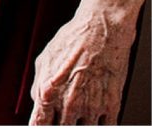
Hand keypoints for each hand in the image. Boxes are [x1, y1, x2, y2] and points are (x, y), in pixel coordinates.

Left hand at [29, 8, 138, 124]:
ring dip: (80, 125)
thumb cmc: (73, 40)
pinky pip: (107, 126)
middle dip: (59, 125)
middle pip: (62, 129)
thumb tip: (39, 102)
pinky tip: (96, 119)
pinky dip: (100, 125)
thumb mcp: (44, 59)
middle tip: (61, 119)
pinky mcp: (112, 105)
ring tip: (78, 118)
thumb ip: (39, 85)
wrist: (102, 31)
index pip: (40, 123)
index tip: (39, 127)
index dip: (38, 127)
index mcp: (49, 92)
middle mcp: (70, 103)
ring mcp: (92, 106)